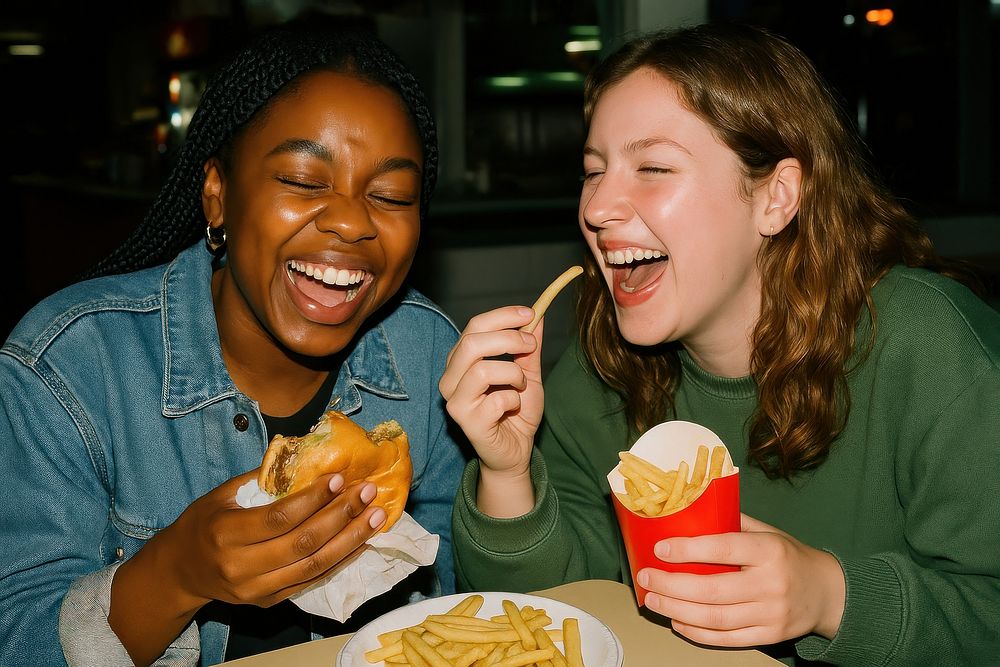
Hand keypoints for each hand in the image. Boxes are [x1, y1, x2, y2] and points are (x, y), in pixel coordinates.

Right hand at [163, 470, 383, 609]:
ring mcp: (256, 590)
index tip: (340, 478)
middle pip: (302, 542)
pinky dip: (341, 561)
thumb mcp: (221, 495)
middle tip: (367, 493)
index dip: (313, 499)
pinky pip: (312, 581)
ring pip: (313, 566)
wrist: (180, 571)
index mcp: (226, 533)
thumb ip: (262, 481)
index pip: (279, 518)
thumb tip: (307, 457)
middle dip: (340, 516)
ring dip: (350, 540)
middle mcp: (241, 566)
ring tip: (375, 517)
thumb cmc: (203, 523)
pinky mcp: (269, 602)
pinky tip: (361, 542)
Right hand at [438, 305, 542, 515]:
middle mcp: (451, 379)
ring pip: (483, 370)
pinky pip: (496, 400)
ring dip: (513, 374)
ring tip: (521, 385)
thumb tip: (537, 314)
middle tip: (531, 345)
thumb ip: (528, 347)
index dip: (503, 316)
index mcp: (461, 361)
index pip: (474, 326)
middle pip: (473, 343)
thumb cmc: (516, 412)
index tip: (530, 314)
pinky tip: (513, 408)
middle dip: (509, 339)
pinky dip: (513, 400)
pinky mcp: (466, 423)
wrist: (515, 450)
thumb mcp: (527, 373)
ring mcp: (455, 402)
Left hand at [638, 513, 845, 646]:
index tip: (660, 548)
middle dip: (671, 585)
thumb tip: (689, 510)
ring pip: (715, 618)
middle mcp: (771, 584)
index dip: (688, 550)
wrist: (828, 592)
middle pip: (712, 590)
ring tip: (653, 599)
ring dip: (677, 610)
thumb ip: (732, 522)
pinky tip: (677, 621)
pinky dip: (697, 632)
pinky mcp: (770, 636)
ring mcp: (771, 614)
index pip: (722, 549)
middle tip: (645, 577)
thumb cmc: (789, 556)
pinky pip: (726, 639)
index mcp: (769, 550)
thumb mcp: (768, 532)